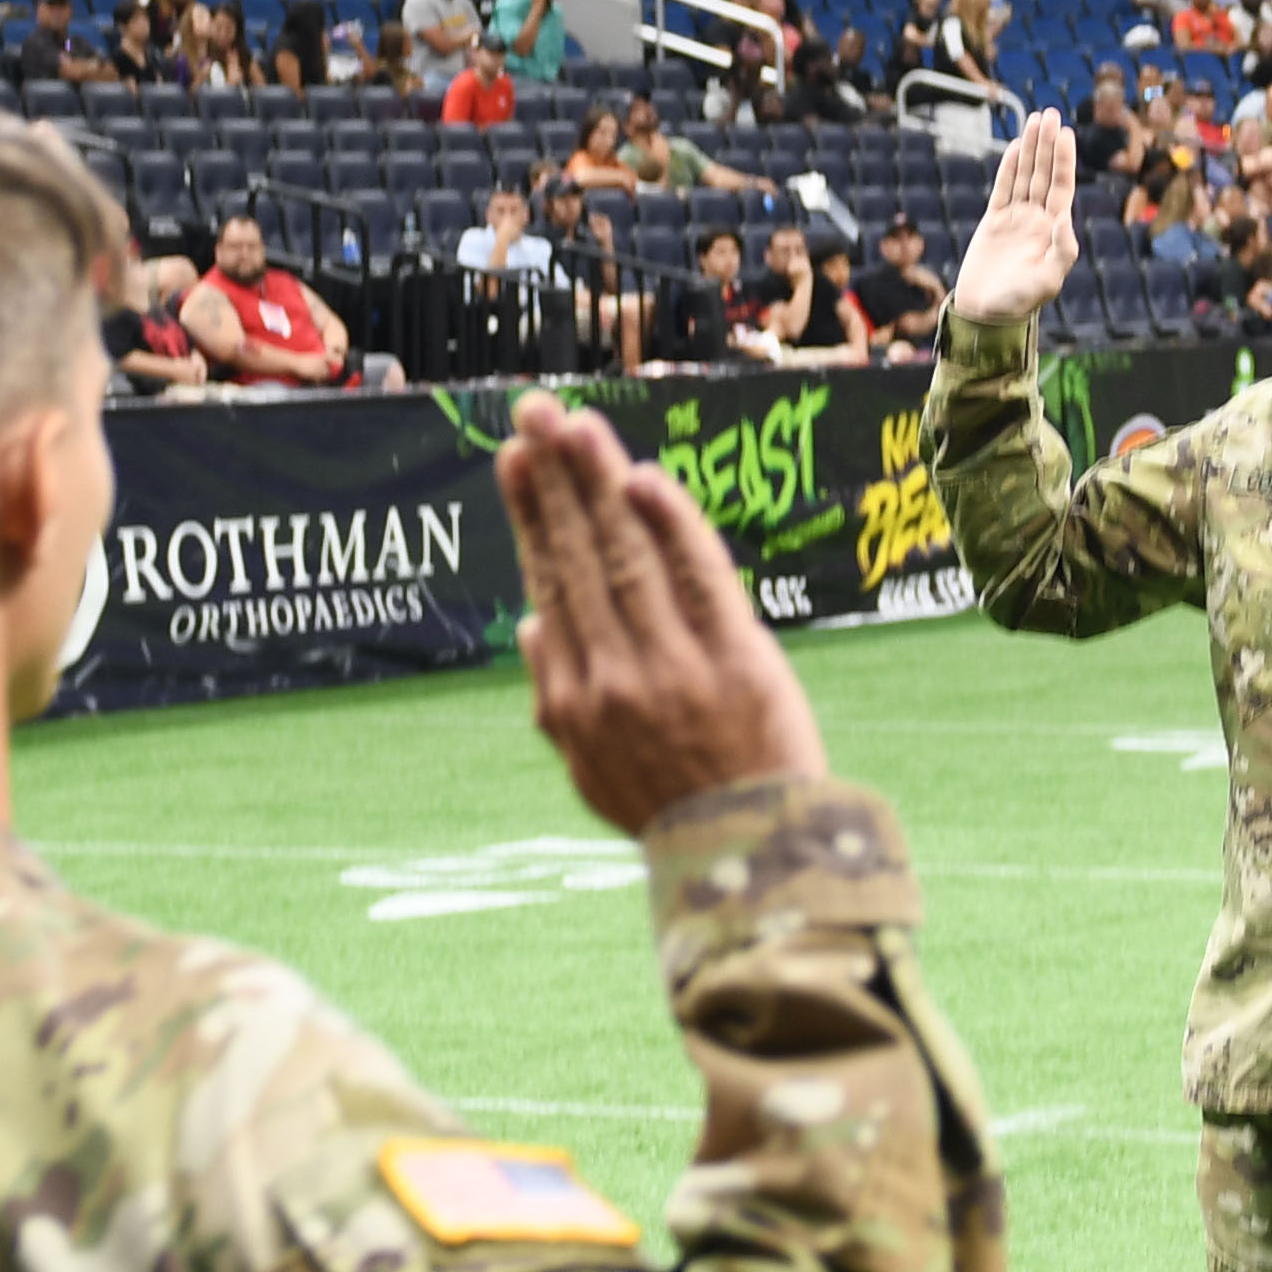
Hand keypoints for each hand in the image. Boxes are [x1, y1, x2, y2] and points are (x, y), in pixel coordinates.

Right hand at [502, 392, 821, 828]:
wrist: (752, 860)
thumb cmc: (672, 812)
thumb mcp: (591, 773)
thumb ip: (554, 701)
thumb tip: (530, 625)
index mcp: (574, 700)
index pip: (550, 584)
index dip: (534, 518)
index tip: (519, 461)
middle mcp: (615, 675)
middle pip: (580, 557)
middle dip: (556, 479)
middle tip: (534, 412)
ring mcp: (674, 666)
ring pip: (627, 556)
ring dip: (598, 482)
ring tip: (577, 424)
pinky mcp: (737, 660)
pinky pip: (697, 580)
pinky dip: (669, 528)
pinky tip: (642, 481)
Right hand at [949, 110, 1079, 322]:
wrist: (986, 315)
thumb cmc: (1019, 304)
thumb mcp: (1048, 282)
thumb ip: (1062, 251)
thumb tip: (1064, 217)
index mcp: (1053, 230)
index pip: (1061, 187)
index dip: (1063, 159)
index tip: (1065, 133)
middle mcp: (1037, 220)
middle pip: (1044, 174)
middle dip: (1047, 144)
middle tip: (1050, 113)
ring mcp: (1016, 219)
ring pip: (1025, 176)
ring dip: (1030, 148)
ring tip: (1035, 119)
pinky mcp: (994, 223)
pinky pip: (1003, 189)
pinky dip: (1008, 167)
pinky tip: (1015, 147)